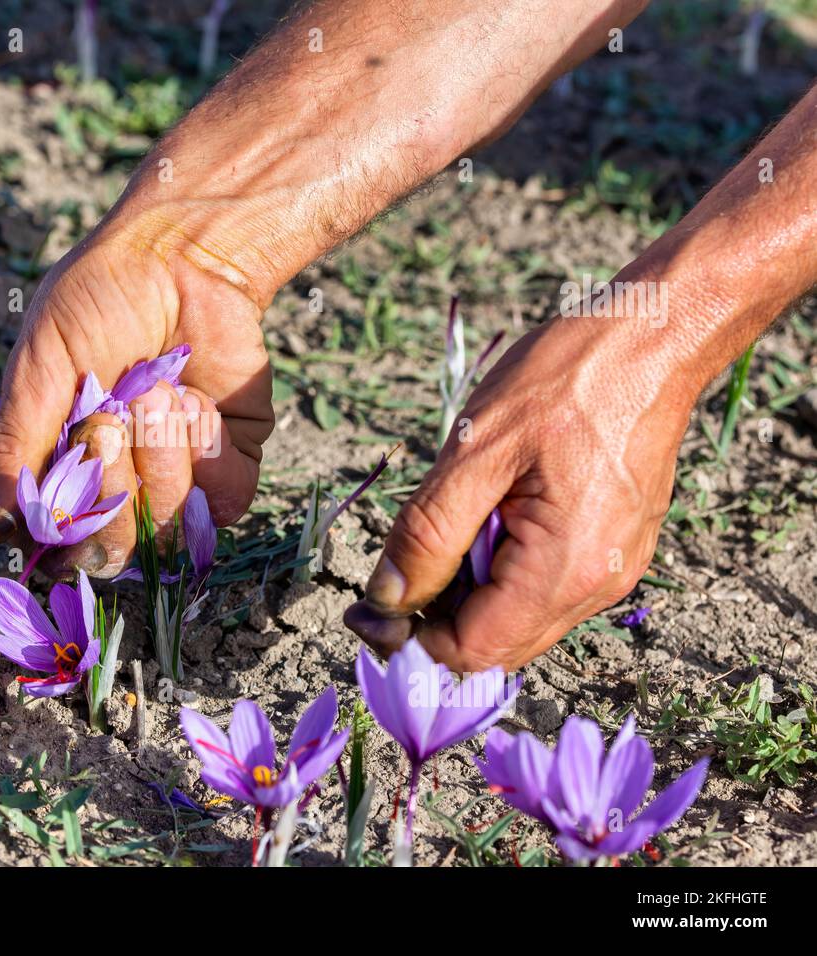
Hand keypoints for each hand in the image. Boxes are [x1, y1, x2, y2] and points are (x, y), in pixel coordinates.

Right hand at [0, 222, 273, 575]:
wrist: (180, 256)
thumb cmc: (98, 303)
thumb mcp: (38, 373)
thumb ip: (13, 452)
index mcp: (65, 473)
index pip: (59, 544)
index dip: (63, 525)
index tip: (65, 479)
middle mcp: (121, 490)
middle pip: (114, 545)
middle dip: (110, 472)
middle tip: (109, 410)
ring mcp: (179, 482)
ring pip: (169, 524)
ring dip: (159, 449)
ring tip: (155, 387)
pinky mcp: (232, 466)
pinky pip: (225, 499)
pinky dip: (207, 446)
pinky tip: (195, 396)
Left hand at [344, 312, 695, 670]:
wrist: (653, 337)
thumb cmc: (566, 379)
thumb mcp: (475, 451)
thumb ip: (427, 534)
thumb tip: (386, 599)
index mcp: (564, 569)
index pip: (473, 650)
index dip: (411, 639)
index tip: (366, 606)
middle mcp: (597, 585)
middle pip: (496, 645)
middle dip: (435, 619)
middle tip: (392, 567)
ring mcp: (611, 568)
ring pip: (518, 618)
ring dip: (466, 593)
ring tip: (445, 526)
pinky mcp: (614, 548)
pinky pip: (543, 587)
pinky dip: (499, 570)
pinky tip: (484, 518)